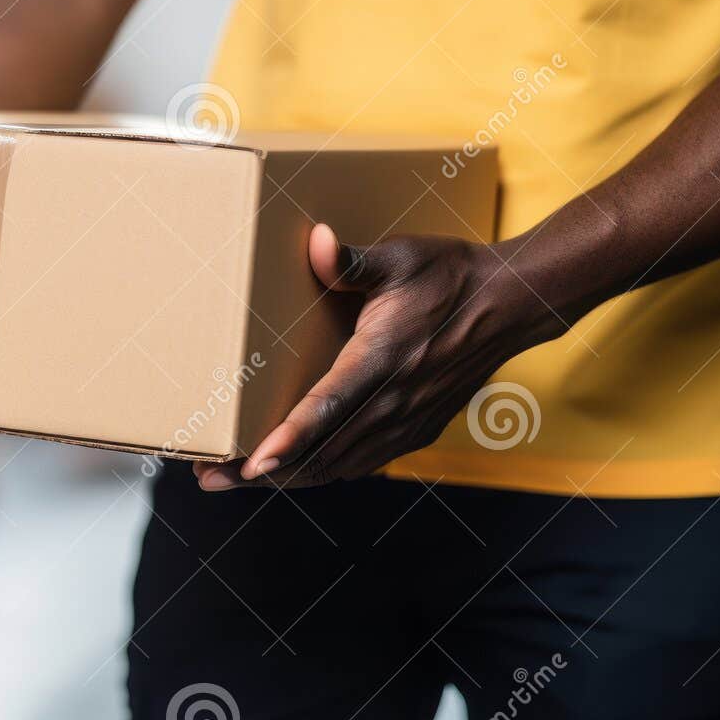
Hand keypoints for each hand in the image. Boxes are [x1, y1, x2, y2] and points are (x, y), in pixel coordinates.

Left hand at [193, 224, 559, 491]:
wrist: (511, 304)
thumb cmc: (450, 275)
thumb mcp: (401, 257)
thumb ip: (353, 259)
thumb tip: (316, 240)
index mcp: (384, 359)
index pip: (329, 408)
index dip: (290, 439)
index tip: (252, 463)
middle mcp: (394, 402)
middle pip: (321, 452)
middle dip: (263, 471)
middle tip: (209, 478)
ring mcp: (407, 423)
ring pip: (337, 466)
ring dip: (287, 476)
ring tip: (234, 479)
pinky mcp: (415, 430)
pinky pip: (360, 463)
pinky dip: (322, 471)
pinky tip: (293, 469)